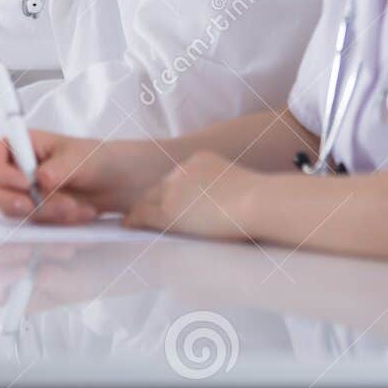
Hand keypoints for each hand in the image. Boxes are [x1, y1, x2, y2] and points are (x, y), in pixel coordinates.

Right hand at [0, 131, 173, 223]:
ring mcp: (19, 195)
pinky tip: (78, 214)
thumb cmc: (98, 159)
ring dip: (42, 213)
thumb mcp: (82, 158)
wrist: (119, 185)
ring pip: (10, 212)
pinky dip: (53, 224)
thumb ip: (60, 167)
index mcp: (18, 145)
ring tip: (75, 207)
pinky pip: (30, 226)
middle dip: (10, 201)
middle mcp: (13, 170)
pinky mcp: (32, 217)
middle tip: (33, 205)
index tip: (25, 182)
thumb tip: (40, 179)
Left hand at [122, 151, 259, 241]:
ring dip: (140, 212)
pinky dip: (133, 221)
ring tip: (130, 222)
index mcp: (200, 160)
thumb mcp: (240, 186)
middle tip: (139, 214)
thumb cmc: (261, 202)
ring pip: (149, 201)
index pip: (176, 179)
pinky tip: (126, 227)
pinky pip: (143, 215)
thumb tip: (227, 208)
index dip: (169, 193)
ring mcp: (174, 188)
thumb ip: (224, 192)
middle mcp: (183, 169)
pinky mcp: (169, 209)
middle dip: (151, 201)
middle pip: (158, 188)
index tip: (167, 204)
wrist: (259, 202)